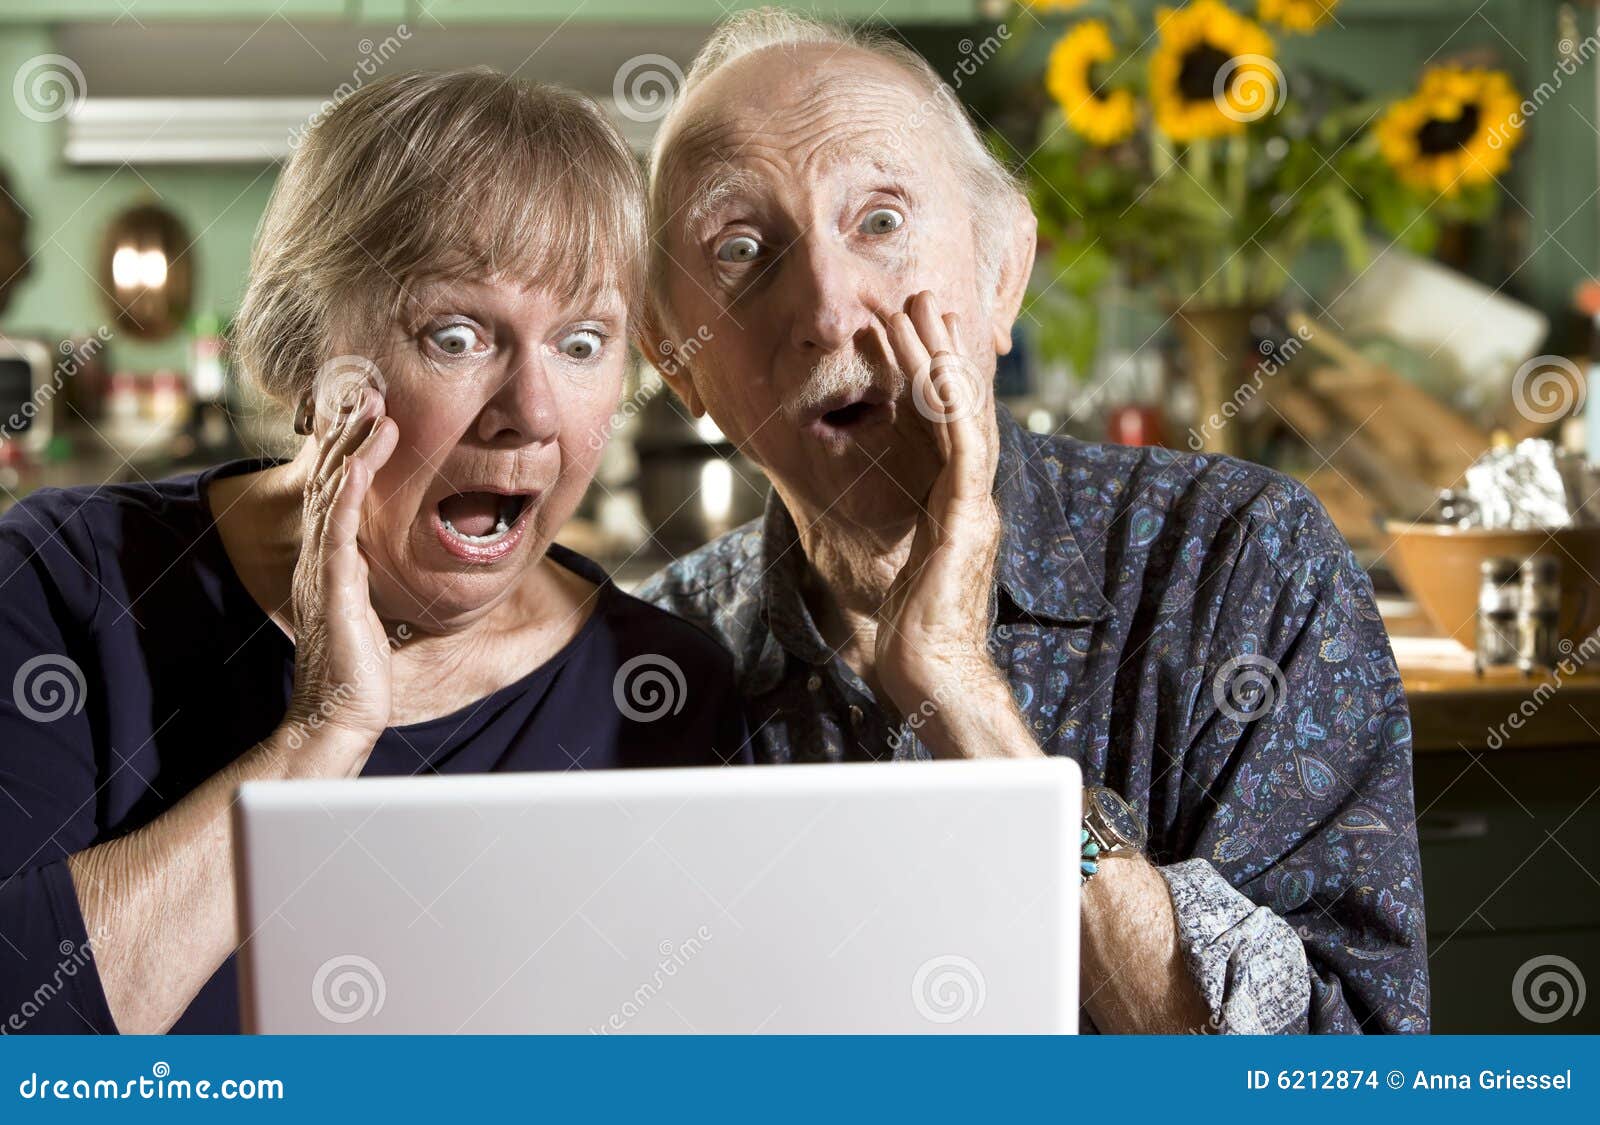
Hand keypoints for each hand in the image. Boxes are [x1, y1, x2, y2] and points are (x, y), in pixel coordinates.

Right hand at [281, 388, 398, 756]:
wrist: (338, 714)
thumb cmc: (359, 668)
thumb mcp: (372, 609)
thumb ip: (374, 577)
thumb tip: (395, 555)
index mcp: (332, 560)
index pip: (338, 490)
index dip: (352, 449)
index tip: (371, 411)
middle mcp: (320, 557)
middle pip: (330, 480)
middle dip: (348, 434)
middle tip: (368, 390)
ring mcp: (323, 570)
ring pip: (333, 495)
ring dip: (352, 451)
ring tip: (371, 412)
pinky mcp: (332, 588)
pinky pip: (337, 532)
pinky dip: (346, 494)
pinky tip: (358, 466)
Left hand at [873, 291, 1016, 755]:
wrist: (931, 672)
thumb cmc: (912, 631)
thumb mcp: (903, 562)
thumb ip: (904, 528)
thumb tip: (889, 510)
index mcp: (955, 505)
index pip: (942, 427)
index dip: (930, 378)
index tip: (916, 333)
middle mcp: (971, 497)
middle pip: (955, 409)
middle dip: (937, 351)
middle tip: (922, 297)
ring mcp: (973, 506)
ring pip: (959, 417)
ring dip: (939, 361)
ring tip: (920, 311)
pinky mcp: (967, 520)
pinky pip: (960, 452)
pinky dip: (951, 408)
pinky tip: (937, 371)